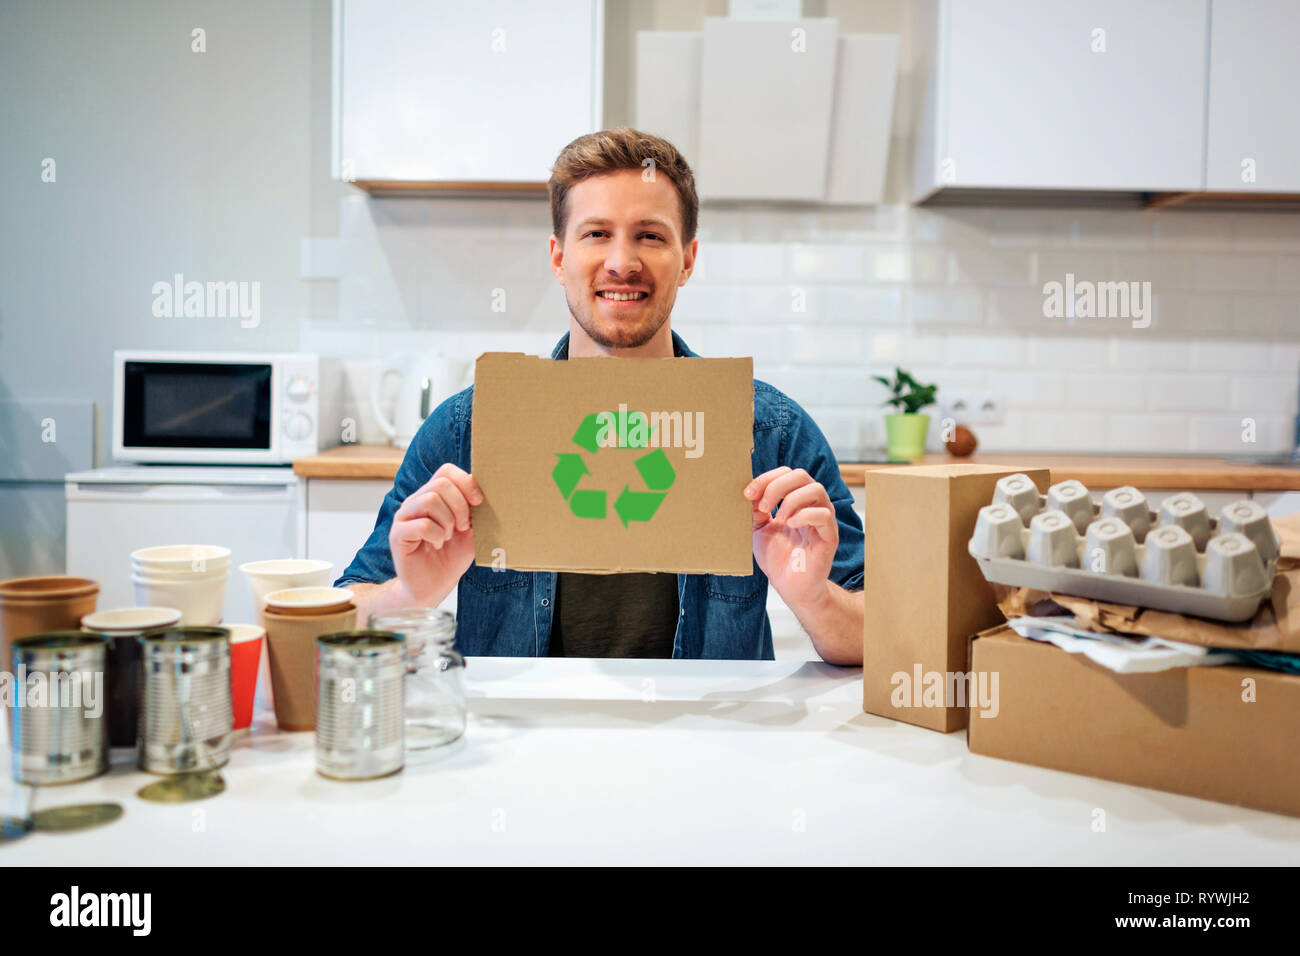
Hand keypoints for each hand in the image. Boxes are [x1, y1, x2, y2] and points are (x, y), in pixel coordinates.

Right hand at [389, 463, 482, 604]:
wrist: (433, 586)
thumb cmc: (451, 557)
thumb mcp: (472, 531)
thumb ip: (478, 512)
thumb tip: (495, 494)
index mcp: (433, 495)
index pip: (446, 471)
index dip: (466, 482)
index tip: (479, 502)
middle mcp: (416, 501)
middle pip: (440, 484)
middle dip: (460, 506)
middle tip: (463, 527)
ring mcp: (404, 517)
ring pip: (430, 500)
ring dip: (448, 521)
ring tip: (448, 537)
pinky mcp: (398, 534)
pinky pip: (421, 524)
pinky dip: (436, 535)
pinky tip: (436, 544)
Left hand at [745, 467, 836, 609]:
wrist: (790, 587)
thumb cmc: (778, 558)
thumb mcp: (759, 529)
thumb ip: (755, 510)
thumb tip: (750, 492)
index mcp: (797, 500)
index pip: (786, 474)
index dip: (766, 478)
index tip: (748, 493)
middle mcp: (812, 505)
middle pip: (802, 475)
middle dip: (777, 486)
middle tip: (763, 506)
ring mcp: (823, 520)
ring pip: (816, 489)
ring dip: (791, 499)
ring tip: (778, 518)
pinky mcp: (829, 536)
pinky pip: (824, 515)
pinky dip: (804, 515)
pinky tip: (790, 525)